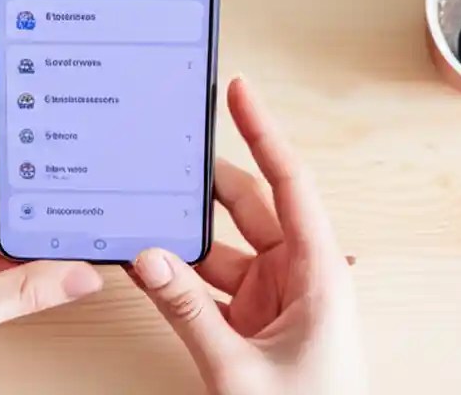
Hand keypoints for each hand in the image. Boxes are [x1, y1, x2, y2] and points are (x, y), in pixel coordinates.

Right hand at [132, 77, 365, 394]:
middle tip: (165, 150)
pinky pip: (212, 283)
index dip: (264, 133)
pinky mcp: (254, 322)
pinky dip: (181, 273)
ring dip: (185, 234)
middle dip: (206, 181)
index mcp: (318, 273)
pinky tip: (150, 261)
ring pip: (223, 246)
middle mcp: (300, 276)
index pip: (291, 184)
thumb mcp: (238, 369)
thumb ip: (187, 310)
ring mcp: (275, 298)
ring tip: (141, 208)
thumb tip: (147, 259)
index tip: (240, 94)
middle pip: (251, 207)